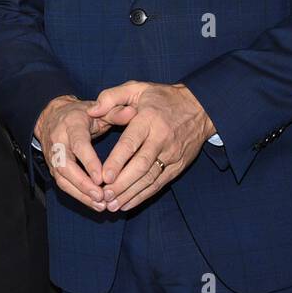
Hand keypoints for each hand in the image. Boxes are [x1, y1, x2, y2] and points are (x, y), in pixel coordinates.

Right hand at [34, 95, 111, 210]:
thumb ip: (115, 112)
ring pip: (62, 178)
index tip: (102, 178)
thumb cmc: (82, 114)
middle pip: (65, 166)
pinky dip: (79, 196)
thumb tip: (132, 113)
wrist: (53, 116)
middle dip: (82, 183)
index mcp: (71, 125)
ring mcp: (53, 156)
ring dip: (81, 194)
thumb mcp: (99, 110)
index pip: (78, 144)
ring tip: (101, 205)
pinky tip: (95, 204)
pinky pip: (63, 184)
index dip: (89, 162)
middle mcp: (58, 141)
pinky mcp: (53, 168)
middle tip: (101, 196)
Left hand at [89, 81, 214, 211]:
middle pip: (141, 165)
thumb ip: (112, 97)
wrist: (200, 108)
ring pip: (150, 178)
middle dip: (122, 183)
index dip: (118, 161)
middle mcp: (161, 139)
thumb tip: (91, 111)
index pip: (132, 142)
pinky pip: (159, 184)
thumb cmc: (162, 97)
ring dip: (130, 193)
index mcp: (149, 119)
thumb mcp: (137, 88)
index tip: (103, 176)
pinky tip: (127, 204)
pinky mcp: (178, 166)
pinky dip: (143, 196)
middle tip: (104, 195)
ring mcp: (171, 154)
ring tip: (111, 205)